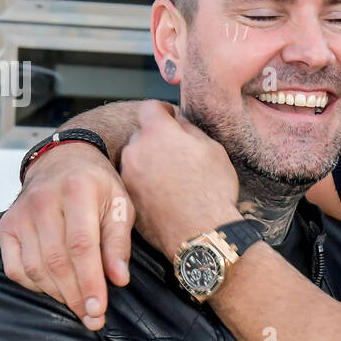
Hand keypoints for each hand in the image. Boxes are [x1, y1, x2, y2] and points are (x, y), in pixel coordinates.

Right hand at [0, 143, 132, 329]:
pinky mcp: (6, 226)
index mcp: (77, 190)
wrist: (62, 161)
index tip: (98, 309)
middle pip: (57, 261)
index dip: (89, 281)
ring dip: (57, 294)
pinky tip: (55, 288)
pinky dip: (34, 285)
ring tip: (78, 306)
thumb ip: (118, 242)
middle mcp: (43, 201)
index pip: (81, 246)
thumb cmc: (97, 186)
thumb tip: (118, 279)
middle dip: (76, 296)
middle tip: (92, 319)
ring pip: (34, 268)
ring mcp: (20, 214)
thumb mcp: (120, 205)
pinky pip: (15, 268)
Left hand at [120, 102, 242, 259]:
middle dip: (156, 139)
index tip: (170, 117)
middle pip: (141, 134)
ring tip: (171, 178)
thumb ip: (191, 129)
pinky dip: (145, 183)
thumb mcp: (213, 150)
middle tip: (176, 153)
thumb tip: (179, 122)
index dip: (162, 110)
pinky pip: (134, 181)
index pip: (150, 107)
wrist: (201, 233)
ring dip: (148, 162)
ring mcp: (128, 176)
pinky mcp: (127, 197)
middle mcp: (136, 150)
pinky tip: (165, 194)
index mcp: (158, 132)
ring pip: (135, 159)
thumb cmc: (212, 191)